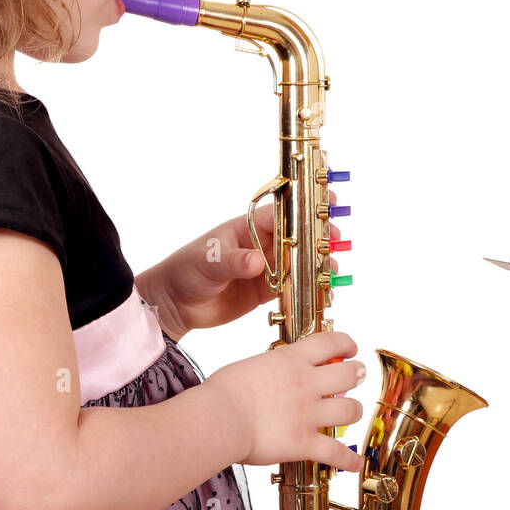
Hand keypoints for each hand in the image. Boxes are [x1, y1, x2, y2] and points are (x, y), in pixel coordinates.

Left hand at [136, 191, 342, 336]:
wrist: (174, 304)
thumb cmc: (185, 271)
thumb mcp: (207, 262)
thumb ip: (233, 261)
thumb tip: (256, 262)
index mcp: (246, 228)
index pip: (281, 214)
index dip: (304, 210)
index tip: (326, 205)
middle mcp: (260, 245)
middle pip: (296, 237)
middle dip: (318, 238)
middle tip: (335, 242)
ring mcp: (265, 268)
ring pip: (298, 263)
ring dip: (316, 265)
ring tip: (331, 271)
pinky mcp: (265, 291)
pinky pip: (292, 287)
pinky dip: (307, 289)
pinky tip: (321, 292)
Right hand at [206, 331, 366, 470]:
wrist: (219, 417)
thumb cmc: (223, 392)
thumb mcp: (251, 365)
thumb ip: (270, 368)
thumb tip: (270, 374)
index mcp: (291, 360)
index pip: (330, 342)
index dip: (346, 343)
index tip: (350, 348)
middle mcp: (306, 383)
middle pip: (350, 374)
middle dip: (357, 374)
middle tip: (358, 375)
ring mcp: (308, 413)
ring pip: (350, 410)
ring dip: (354, 411)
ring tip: (352, 412)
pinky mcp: (304, 442)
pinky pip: (336, 452)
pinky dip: (348, 460)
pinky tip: (355, 463)